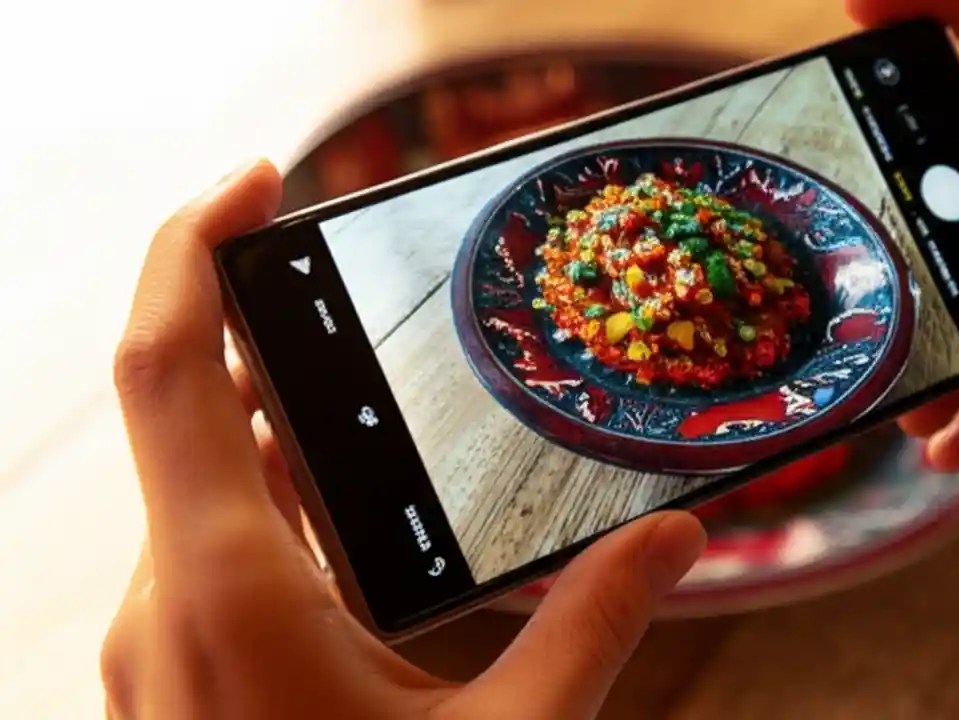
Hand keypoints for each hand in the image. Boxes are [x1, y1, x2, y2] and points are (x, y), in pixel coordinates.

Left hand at [101, 161, 706, 719]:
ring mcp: (160, 642)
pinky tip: (350, 517)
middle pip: (185, 410)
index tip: (254, 181)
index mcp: (231, 591)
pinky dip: (270, 499)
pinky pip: (210, 544)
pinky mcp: (175, 674)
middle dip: (256, 327)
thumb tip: (679, 533)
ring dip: (271, 423)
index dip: (190, 252)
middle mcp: (168, 601)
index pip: (166, 370)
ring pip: (200, 484)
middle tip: (342, 275)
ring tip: (364, 393)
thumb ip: (596, 626)